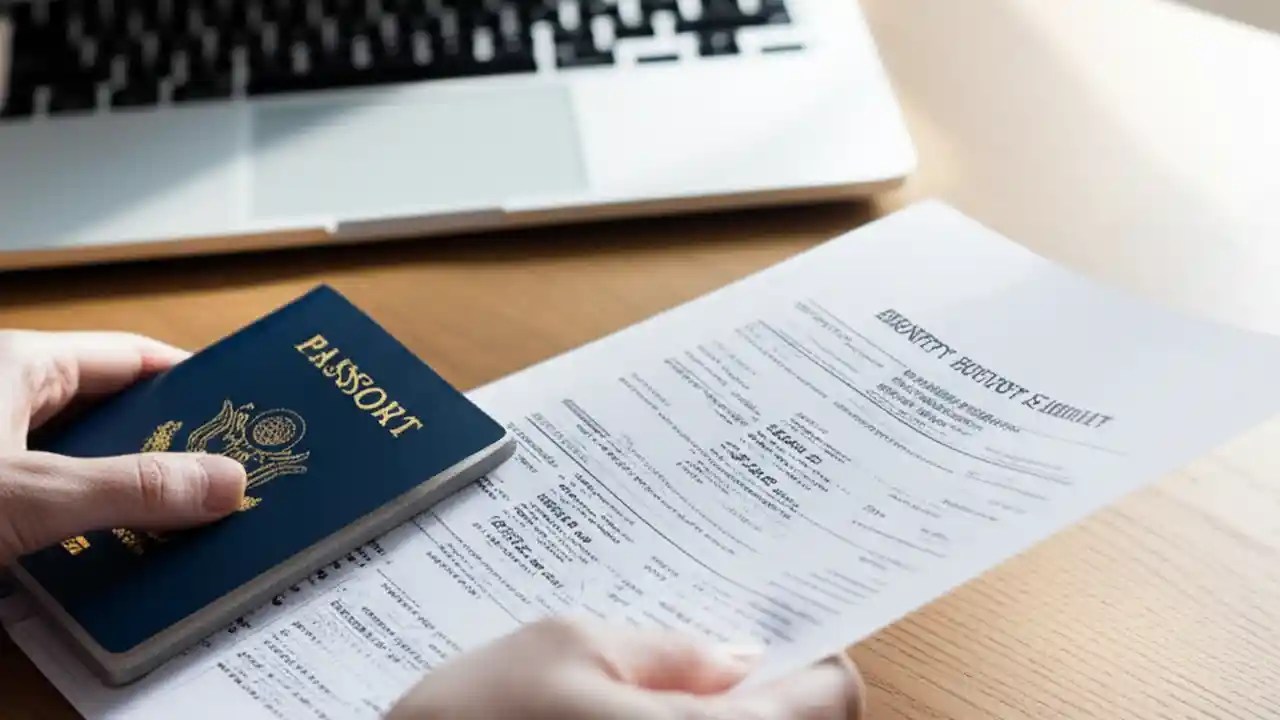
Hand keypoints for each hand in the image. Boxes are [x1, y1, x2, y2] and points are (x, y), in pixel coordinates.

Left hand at [0, 330, 246, 564]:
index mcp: (21, 365)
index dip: (191, 384)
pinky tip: (119, 565)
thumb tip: (229, 482)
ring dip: (126, 502)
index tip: (245, 417)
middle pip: (112, 417)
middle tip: (228, 483)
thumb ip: (131, 488)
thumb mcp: (31, 491)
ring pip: (81, 469)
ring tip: (189, 530)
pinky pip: (49, 509)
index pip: (133, 357)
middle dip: (168, 451)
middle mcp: (6, 400)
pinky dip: (84, 534)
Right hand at [387, 616, 865, 719]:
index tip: (787, 639)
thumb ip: (667, 652)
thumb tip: (738, 657)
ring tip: (667, 690)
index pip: (831, 702)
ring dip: (731, 714)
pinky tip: (636, 719)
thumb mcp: (567, 648)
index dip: (816, 662)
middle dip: (774, 695)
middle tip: (719, 661)